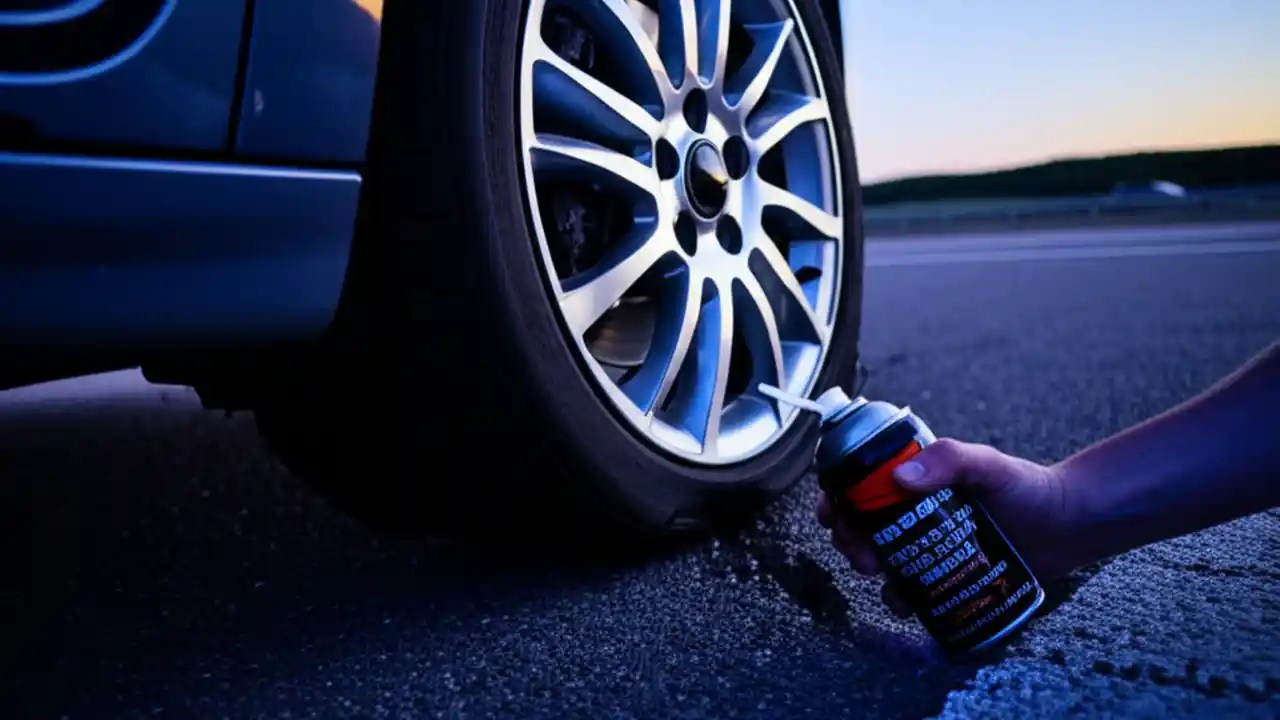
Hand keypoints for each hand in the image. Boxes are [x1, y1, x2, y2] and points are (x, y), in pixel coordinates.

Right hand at [816, 438, 1073, 616]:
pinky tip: (904, 600)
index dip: (835, 495)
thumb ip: (948, 460)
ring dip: (864, 567)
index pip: (859, 481)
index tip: (831, 512)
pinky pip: (906, 591)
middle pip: (857, 524)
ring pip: (875, 558)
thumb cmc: (1026, 487)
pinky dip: (896, 598)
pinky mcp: (941, 577)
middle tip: (862, 553)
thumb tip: (900, 479)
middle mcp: (911, 511)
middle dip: (847, 539)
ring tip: (880, 574)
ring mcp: (924, 545)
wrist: (1066, 527)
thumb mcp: (985, 464)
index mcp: (913, 478)